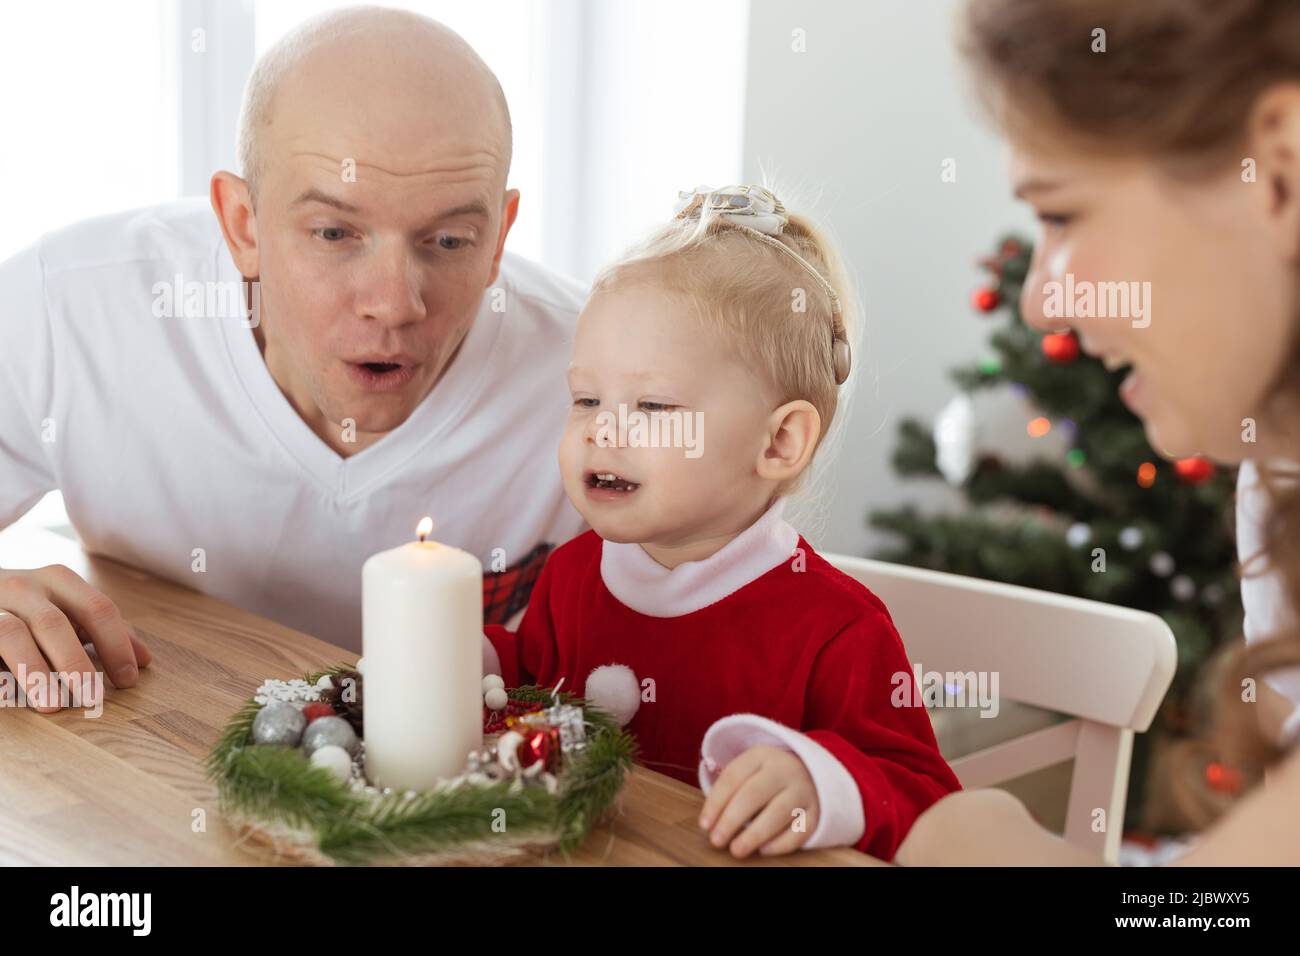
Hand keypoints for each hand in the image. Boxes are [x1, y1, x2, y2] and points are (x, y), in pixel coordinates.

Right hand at [0, 565, 150, 712]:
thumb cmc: (29, 606)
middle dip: (76, 663)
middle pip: (54, 623)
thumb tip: (144, 660)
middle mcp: (24, 587)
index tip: (128, 680)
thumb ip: (103, 630)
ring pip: (12, 635)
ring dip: (35, 672)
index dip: (116, 645)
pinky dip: (0, 676)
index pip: (97, 608)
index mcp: (58, 580)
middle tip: (93, 699)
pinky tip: (9, 694)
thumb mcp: (67, 608)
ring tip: (53, 704)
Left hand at [698, 745, 818, 857]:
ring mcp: (803, 790)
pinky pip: (800, 830)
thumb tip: (710, 822)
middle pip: (754, 793)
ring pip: (778, 813)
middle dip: (731, 819)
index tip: (704, 825)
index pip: (733, 777)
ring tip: (736, 850)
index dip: (716, 802)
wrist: (809, 773)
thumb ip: (729, 789)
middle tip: (716, 840)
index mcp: (761, 756)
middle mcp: (784, 770)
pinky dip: (781, 843)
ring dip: (754, 834)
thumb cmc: (765, 778)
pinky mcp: (816, 812)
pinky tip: (763, 850)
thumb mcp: (749, 771)